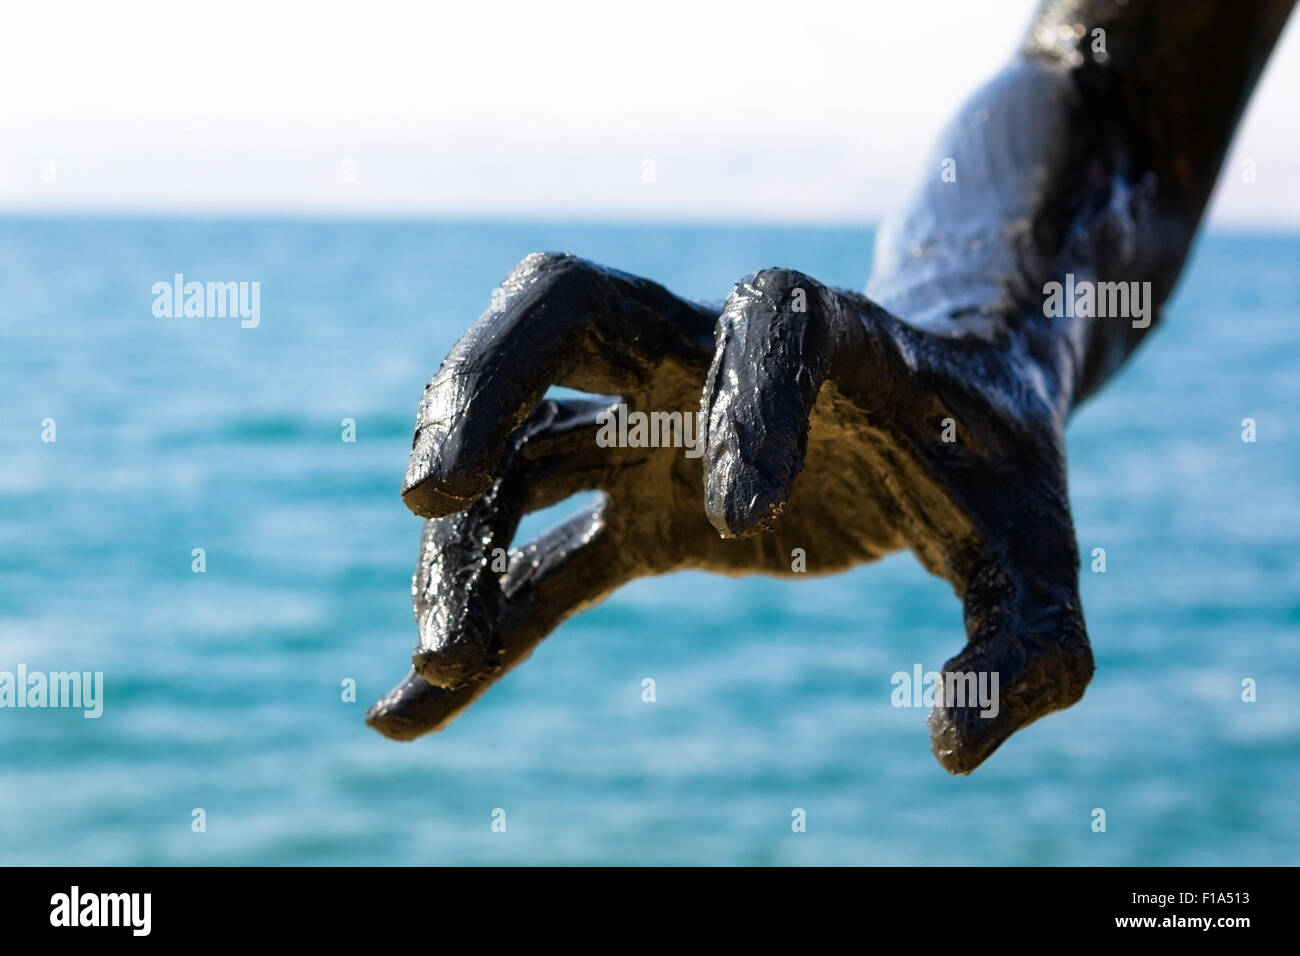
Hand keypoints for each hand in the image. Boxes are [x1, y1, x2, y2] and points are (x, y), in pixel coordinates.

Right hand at [365, 252, 1093, 772]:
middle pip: (562, 311)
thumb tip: (954, 747)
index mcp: (834, 340)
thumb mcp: (1042, 558)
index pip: (768, 316)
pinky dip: (480, 621)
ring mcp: (660, 430)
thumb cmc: (996, 473)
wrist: (948, 426)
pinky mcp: (640, 507)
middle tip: (431, 495)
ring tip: (438, 658)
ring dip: (462, 541)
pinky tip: (411, 710)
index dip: (749, 397)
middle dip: (481, 385)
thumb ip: (1027, 646)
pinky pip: (537, 555)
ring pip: (521, 445)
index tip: (746, 518)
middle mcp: (714, 361)